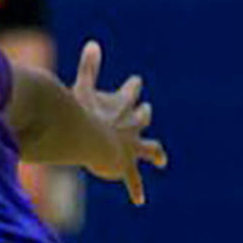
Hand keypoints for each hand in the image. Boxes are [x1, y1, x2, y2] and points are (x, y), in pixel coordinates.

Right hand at [71, 40, 166, 204]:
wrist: (86, 138)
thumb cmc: (81, 111)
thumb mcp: (82, 86)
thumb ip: (88, 66)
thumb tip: (94, 42)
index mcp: (122, 104)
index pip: (131, 92)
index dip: (133, 87)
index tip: (137, 81)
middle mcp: (131, 125)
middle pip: (142, 117)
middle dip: (143, 114)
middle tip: (145, 110)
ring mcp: (130, 147)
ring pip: (150, 149)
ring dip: (155, 153)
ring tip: (162, 159)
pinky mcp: (125, 167)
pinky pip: (133, 181)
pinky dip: (135, 189)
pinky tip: (139, 200)